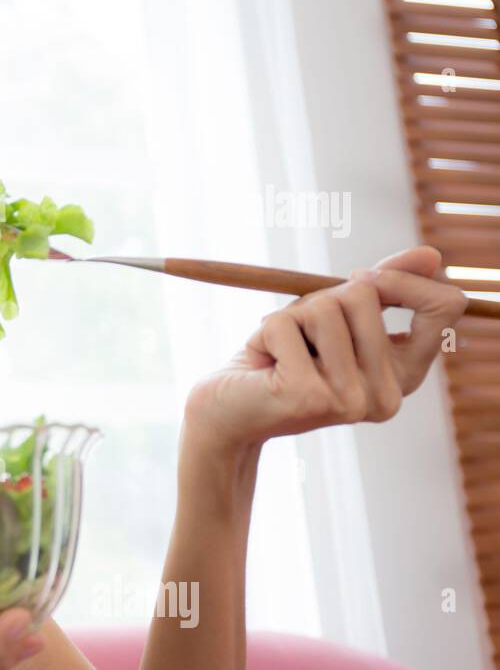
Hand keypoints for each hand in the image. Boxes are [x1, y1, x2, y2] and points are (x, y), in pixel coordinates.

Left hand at [184, 245, 467, 451]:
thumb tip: (431, 255)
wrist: (225, 414)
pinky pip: (283, 324)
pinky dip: (263, 332)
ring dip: (289, 318)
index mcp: (405, 376)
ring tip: (279, 353)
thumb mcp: (334, 321)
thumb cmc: (280, 361)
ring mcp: (350, 400)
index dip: (405, 279)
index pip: (444, 307)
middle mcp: (387, 396)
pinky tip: (262, 366)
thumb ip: (382, 290)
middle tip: (299, 337)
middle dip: (320, 299)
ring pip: (324, 306)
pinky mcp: (308, 396)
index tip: (363, 278)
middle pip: (366, 294)